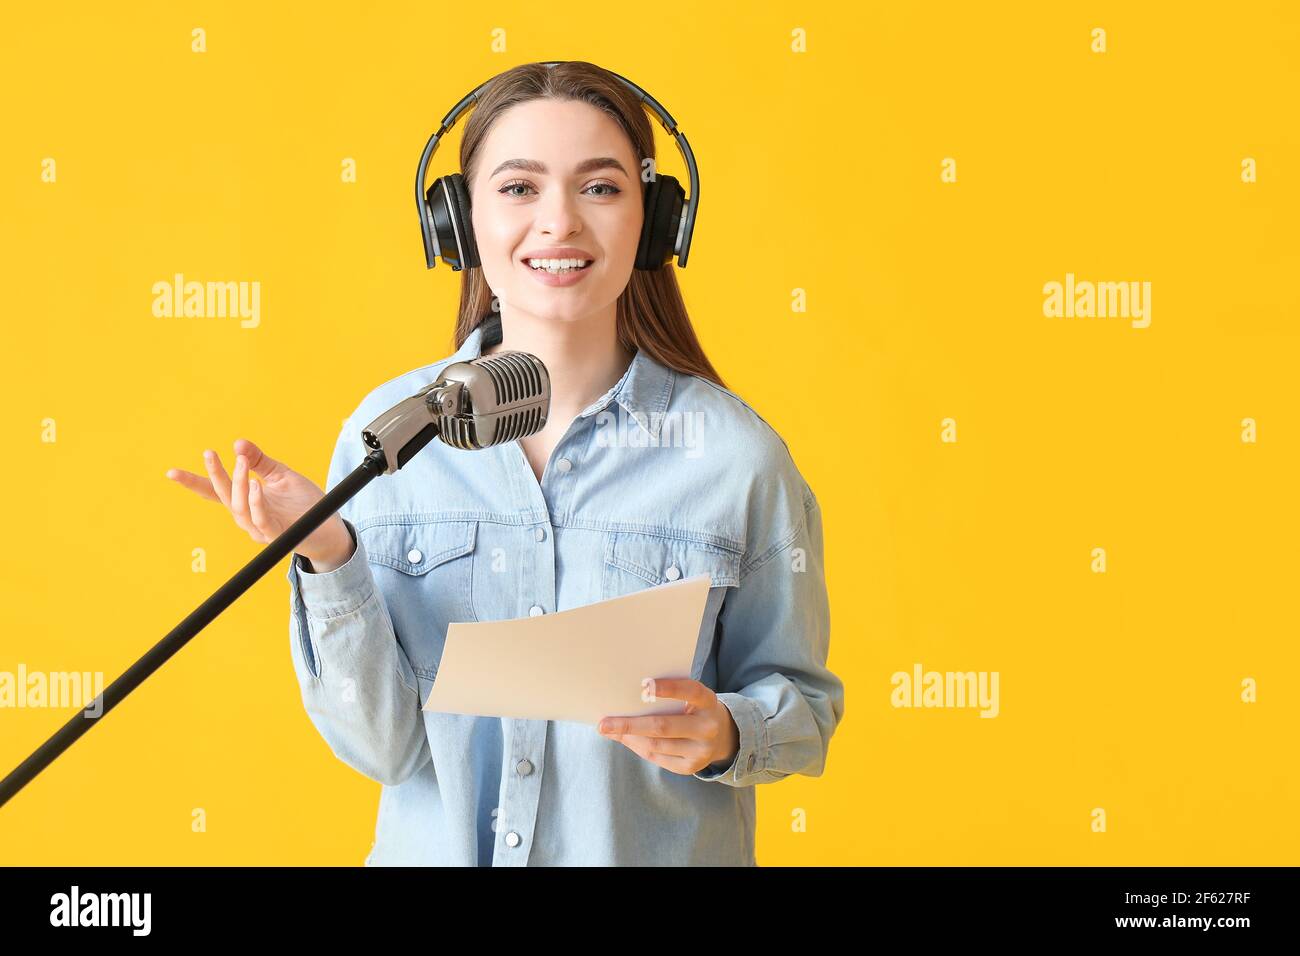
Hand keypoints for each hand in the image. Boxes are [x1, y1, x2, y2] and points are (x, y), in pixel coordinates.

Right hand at [165, 438, 350, 565]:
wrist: (330, 528)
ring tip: (242, 462)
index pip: (215, 492)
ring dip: (238, 484)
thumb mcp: (281, 476)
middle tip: (210, 454)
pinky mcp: (279, 534)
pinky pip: (262, 520)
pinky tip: (255, 486)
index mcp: (246, 503)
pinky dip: (256, 503)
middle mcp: (248, 518)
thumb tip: (238, 443)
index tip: (171, 472)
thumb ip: (260, 461)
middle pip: (224, 497)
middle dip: (215, 475)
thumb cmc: (305, 504)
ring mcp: (262, 528)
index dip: (194, 483)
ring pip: (240, 508)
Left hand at [596, 678, 739, 774]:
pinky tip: (625, 738)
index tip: (645, 684)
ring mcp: (701, 751)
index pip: (689, 691)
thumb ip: (671, 693)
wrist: (723, 735)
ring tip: (608, 730)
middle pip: (663, 726)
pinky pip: (656, 758)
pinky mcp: (691, 767)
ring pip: (656, 745)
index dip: (669, 688)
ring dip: (628, 737)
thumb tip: (627, 696)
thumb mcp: (692, 696)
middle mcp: (707, 727)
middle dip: (629, 725)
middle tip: (604, 723)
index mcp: (708, 701)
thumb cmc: (695, 708)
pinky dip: (637, 747)